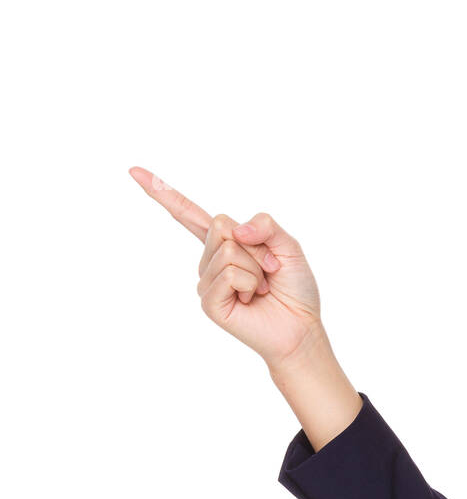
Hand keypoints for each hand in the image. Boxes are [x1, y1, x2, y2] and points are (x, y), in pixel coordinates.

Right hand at [130, 166, 323, 369]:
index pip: (189, 214)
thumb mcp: (289, 247)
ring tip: (262, 287)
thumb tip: (234, 228)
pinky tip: (251, 298)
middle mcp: (210, 259)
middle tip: (269, 269)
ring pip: (228, 251)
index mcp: (225, 242)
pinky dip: (250, 283)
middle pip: (221, 226)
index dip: (162, 193)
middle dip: (255, 245)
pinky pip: (229, 275)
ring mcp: (206, 280)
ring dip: (257, 268)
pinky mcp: (208, 301)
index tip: (134, 171)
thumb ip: (267, 226)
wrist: (300, 327)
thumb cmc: (295, 288)